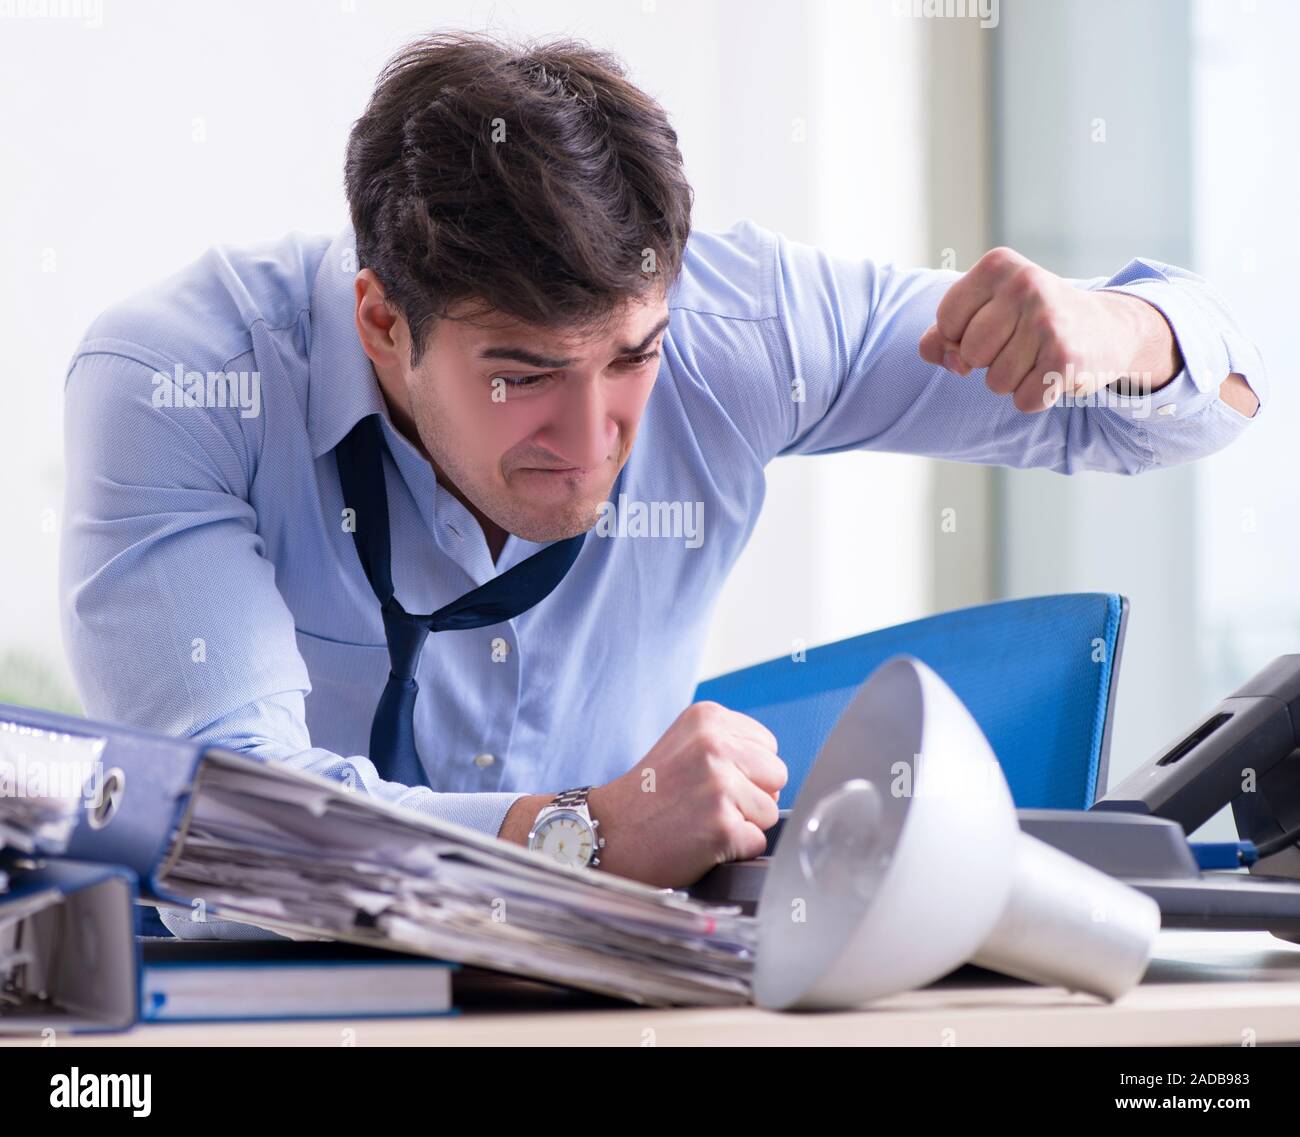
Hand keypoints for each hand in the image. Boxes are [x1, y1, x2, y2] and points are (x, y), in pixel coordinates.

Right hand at [584, 701, 786, 888]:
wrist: (607, 832)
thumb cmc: (649, 794)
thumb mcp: (685, 744)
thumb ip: (729, 744)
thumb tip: (775, 772)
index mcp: (707, 718)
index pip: (767, 746)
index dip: (746, 770)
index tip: (709, 780)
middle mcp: (713, 745)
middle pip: (777, 775)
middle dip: (751, 795)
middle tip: (707, 804)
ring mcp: (718, 785)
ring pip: (770, 811)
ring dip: (742, 824)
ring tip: (701, 821)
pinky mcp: (722, 826)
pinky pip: (757, 842)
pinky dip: (734, 850)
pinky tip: (701, 841)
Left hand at [918, 247, 1180, 412]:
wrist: (1107, 329)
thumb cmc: (1028, 321)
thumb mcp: (984, 312)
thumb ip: (942, 334)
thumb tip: (940, 356)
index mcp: (997, 266)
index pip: (946, 321)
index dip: (960, 337)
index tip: (992, 325)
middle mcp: (1025, 284)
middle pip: (970, 354)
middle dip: (987, 362)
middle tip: (1019, 344)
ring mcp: (1048, 320)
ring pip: (995, 382)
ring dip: (1012, 381)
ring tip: (1037, 357)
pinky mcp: (1066, 356)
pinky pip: (1023, 401)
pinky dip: (1034, 398)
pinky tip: (1053, 374)